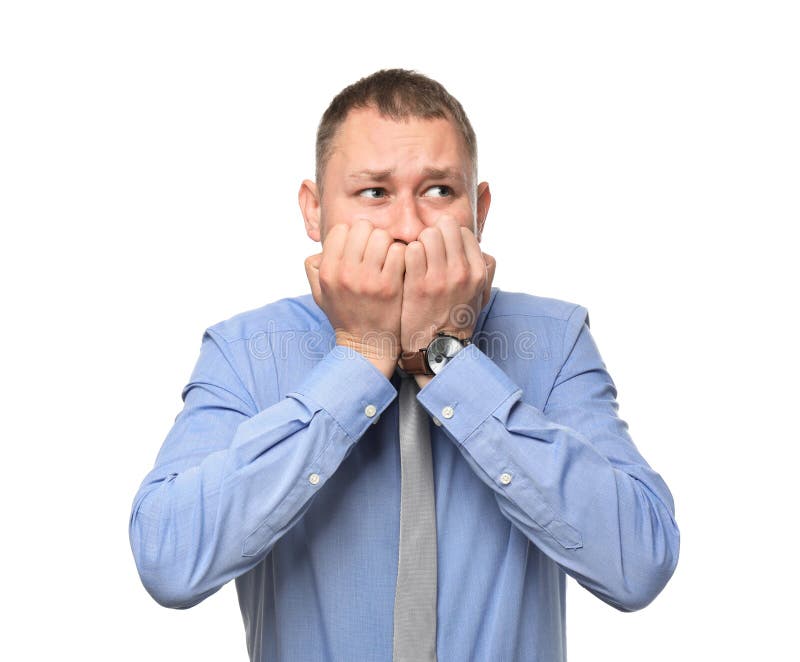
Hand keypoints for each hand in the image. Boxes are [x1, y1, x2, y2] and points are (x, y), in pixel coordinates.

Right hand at [305, 219, 405, 377]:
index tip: (360, 249)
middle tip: (377, 252)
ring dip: (388, 244)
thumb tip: (319, 248)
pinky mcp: (390, 286)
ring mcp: (368, 279)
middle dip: (372, 236)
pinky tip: (399, 267)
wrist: (366, 346)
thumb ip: (314, 267)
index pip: (341, 230)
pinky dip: (402, 256)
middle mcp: (345, 273)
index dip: (353, 236)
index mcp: (328, 271)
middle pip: (363, 227)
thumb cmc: (345, 315)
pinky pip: (399, 251)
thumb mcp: (320, 293)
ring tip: (388, 259)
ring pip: (382, 236)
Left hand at [400, 217, 495, 354]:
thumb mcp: (479, 293)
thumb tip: (480, 248)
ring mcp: (440, 278)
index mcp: (478, 272)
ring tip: (416, 260)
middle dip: (434, 235)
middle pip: (446, 227)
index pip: (463, 231)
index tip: (442, 250)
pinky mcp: (418, 285)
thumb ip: (482, 268)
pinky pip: (412, 250)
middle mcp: (463, 272)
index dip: (449, 236)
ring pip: (428, 234)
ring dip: (419, 244)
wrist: (438, 349)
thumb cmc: (456, 318)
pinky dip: (406, 255)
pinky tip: (406, 268)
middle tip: (427, 252)